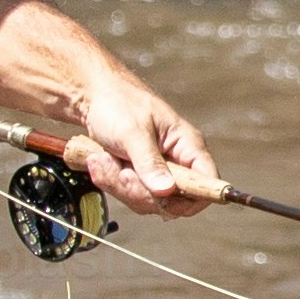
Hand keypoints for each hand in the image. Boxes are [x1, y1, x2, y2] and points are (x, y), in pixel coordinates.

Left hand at [62, 78, 225, 216]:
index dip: (195, 196)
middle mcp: (178, 161)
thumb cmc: (118, 104)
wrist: (91, 97)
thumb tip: (167, 191)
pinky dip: (111, 182)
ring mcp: (158, 171)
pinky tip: (100, 162)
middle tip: (120, 170)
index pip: (208, 180)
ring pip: (149, 201)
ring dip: (120, 185)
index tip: (165, 201)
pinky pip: (130, 195)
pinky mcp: (139, 177)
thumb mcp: (133, 132)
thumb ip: (150, 162)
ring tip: (103, 159)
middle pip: (174, 200)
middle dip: (141, 190)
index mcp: (188, 144)